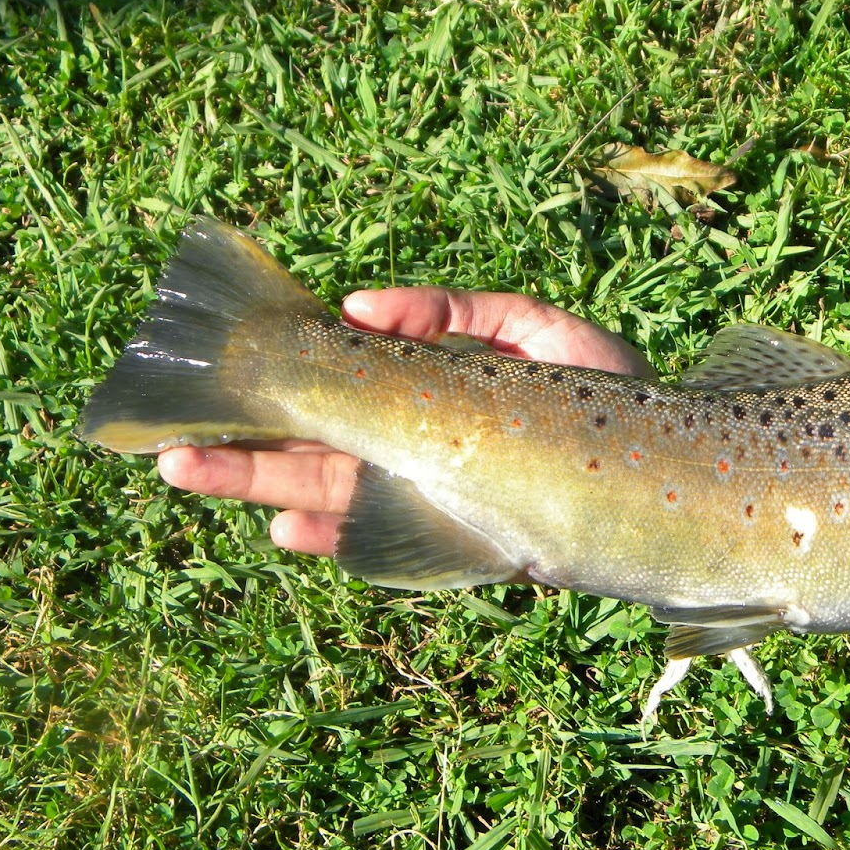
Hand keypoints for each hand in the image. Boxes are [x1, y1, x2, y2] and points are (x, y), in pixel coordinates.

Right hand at [155, 288, 651, 555]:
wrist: (683, 467)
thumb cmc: (609, 390)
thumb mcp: (535, 329)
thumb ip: (454, 312)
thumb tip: (360, 306)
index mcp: (433, 393)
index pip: (344, 387)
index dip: (285, 380)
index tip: (230, 369)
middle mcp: (425, 450)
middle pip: (321, 447)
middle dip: (246, 445)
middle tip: (165, 443)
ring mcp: (441, 499)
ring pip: (335, 493)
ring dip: (262, 485)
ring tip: (185, 472)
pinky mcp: (470, 542)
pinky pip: (390, 542)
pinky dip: (337, 537)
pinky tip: (284, 529)